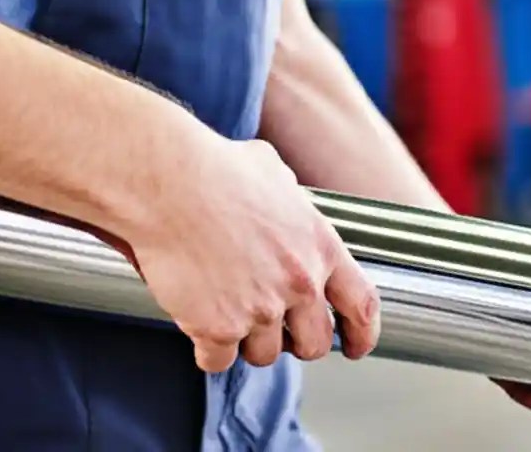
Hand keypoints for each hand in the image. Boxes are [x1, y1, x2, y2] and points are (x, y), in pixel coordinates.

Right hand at [125, 138, 380, 372]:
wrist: (168, 183)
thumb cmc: (216, 168)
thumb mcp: (274, 175)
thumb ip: (291, 204)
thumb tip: (287, 202)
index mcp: (322, 248)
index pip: (362, 305)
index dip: (362, 334)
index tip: (355, 347)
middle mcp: (300, 284)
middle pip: (314, 343)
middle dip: (296, 343)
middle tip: (275, 332)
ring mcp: (261, 309)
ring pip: (264, 355)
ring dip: (247, 342)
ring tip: (226, 309)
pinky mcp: (218, 327)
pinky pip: (217, 362)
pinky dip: (207, 350)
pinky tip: (197, 324)